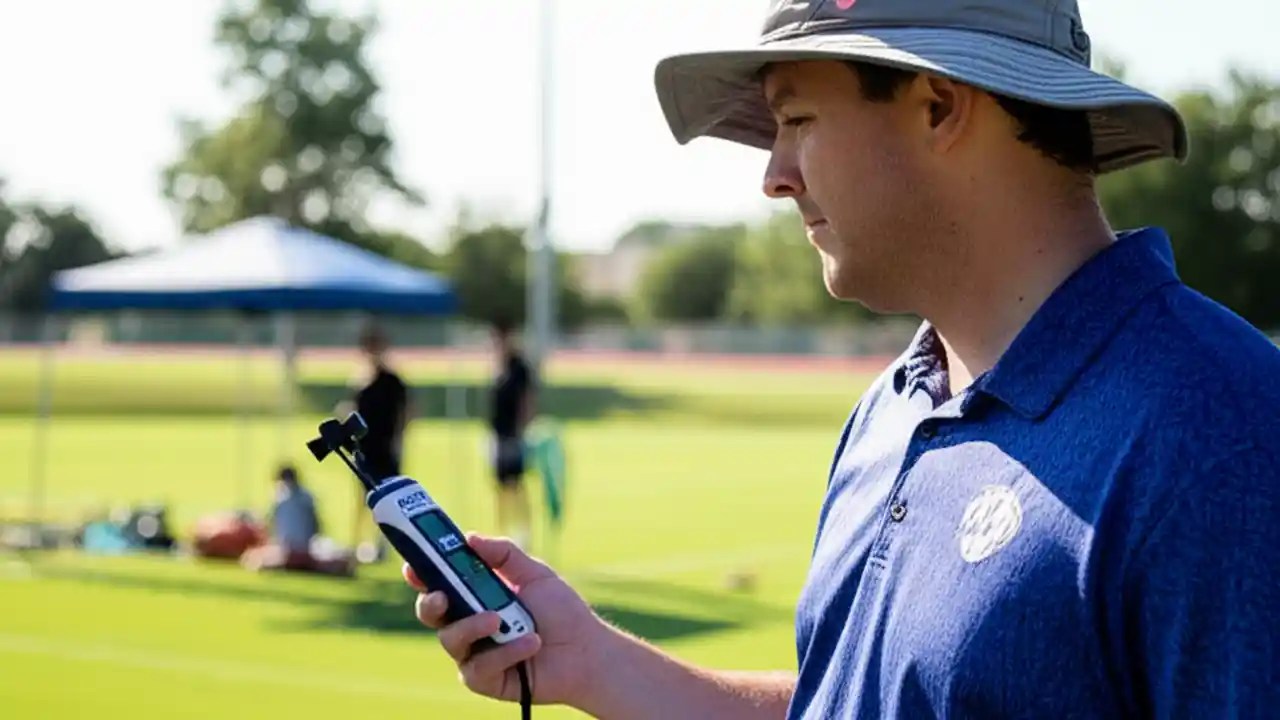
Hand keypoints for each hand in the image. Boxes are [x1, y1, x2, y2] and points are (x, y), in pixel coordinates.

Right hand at [404, 534, 605, 707]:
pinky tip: (530, 643)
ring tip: (498, 620)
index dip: (420, 574)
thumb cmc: (561, 612)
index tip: (413, 566)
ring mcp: (473, 652)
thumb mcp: (534, 574)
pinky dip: (505, 653)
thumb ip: (504, 554)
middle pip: (431, 612)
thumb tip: (469, 538)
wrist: (586, 651)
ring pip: (450, 639)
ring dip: (472, 626)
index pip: (438, 582)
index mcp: (474, 594)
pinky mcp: (484, 679)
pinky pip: (478, 668)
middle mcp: (468, 622)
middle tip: (442, 596)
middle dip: (430, 602)